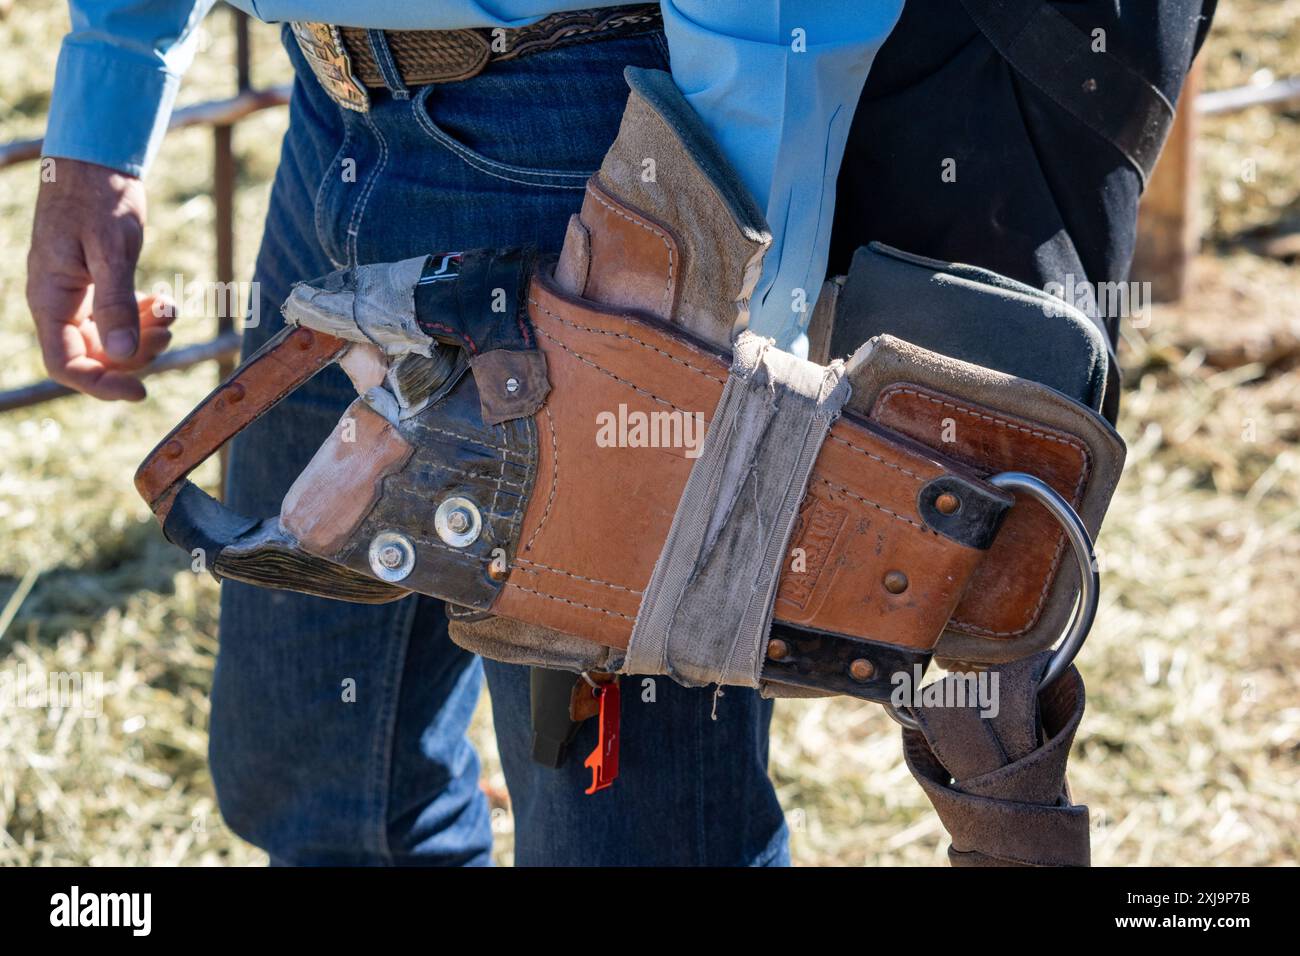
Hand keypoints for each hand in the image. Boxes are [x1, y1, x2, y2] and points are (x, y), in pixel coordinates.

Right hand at [26, 158, 175, 400]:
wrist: (97, 161)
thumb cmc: (96, 198)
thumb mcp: (109, 249)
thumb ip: (114, 302)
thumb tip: (122, 354)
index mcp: (50, 299)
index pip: (66, 364)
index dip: (101, 385)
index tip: (141, 391)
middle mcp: (61, 303)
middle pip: (94, 358)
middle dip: (134, 356)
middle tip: (165, 332)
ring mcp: (79, 296)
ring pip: (112, 341)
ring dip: (145, 337)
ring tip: (167, 311)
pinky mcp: (100, 285)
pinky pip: (122, 318)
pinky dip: (145, 317)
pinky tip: (164, 301)